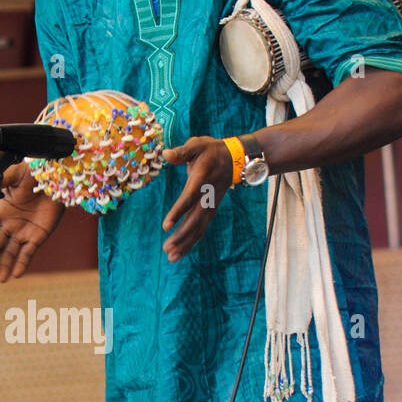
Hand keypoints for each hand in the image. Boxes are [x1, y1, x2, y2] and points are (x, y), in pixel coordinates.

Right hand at [0, 162, 64, 280]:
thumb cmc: (34, 173)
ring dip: (5, 265)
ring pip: (10, 252)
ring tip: (2, 278)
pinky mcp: (37, 237)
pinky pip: (28, 253)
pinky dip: (22, 263)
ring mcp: (22, 232)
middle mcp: (8, 223)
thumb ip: (1, 178)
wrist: (57, 180)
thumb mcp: (17, 173)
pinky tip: (17, 273)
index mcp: (0, 209)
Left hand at [160, 136, 233, 260]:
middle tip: (166, 249)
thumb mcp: (197, 144)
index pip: (188, 198)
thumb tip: (166, 154)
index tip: (165, 226)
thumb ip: (182, 152)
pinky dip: (191, 241)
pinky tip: (180, 252)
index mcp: (201, 180)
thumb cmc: (211, 150)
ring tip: (171, 257)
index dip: (177, 212)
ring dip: (186, 243)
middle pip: (194, 220)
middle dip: (181, 236)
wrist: (235, 158)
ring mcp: (211, 205)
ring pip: (199, 228)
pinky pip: (201, 228)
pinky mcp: (211, 210)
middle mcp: (208, 196)